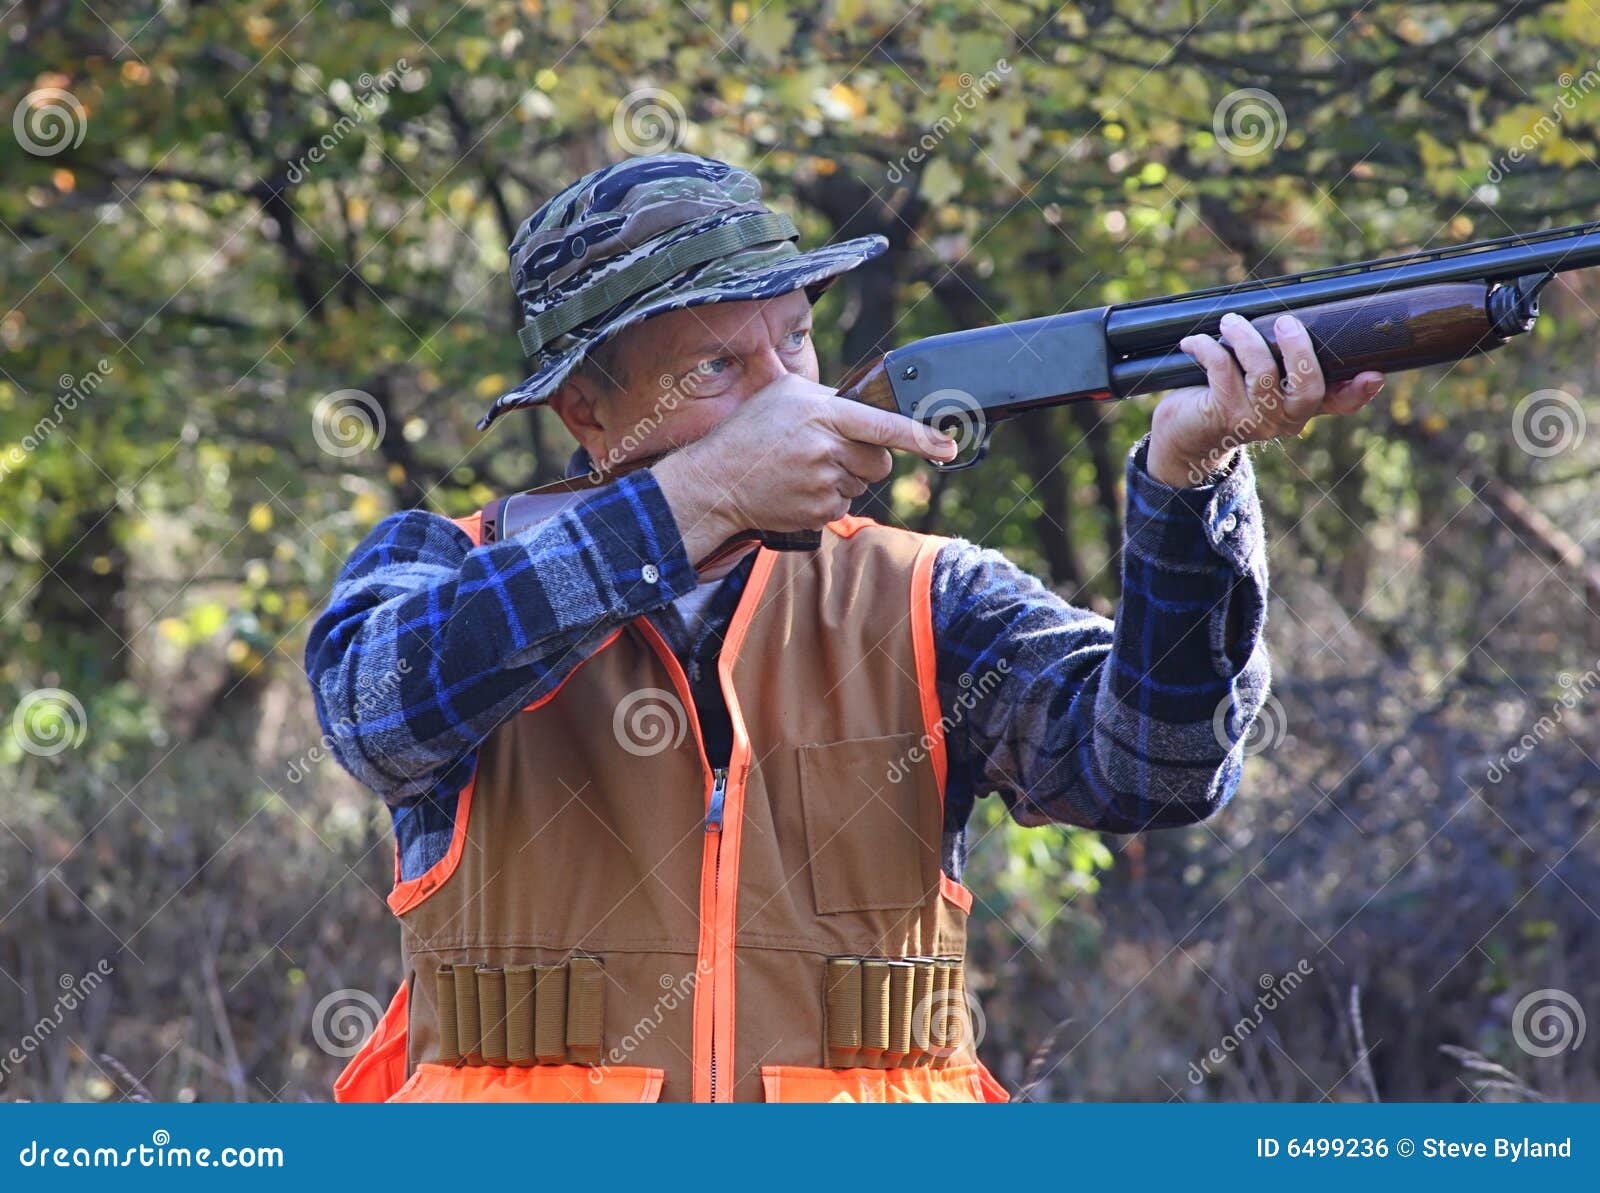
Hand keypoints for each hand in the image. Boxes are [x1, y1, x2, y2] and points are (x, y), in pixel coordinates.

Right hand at [652, 372, 956, 561]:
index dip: (921, 437)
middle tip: (833, 450)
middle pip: (880, 462)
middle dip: (868, 458)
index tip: (948, 447)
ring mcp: (822, 485)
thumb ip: (830, 398)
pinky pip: (844, 506)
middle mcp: (825, 450)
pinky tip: (799, 488)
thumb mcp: (786, 395)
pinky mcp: (817, 513)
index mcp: (823, 414)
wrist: (716, 482)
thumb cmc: (749, 432)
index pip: (884, 426)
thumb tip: (868, 408)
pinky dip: (828, 498)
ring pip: (862, 484)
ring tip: (804, 468)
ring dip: (844, 477)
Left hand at [1146, 311, 1385, 487]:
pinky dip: (1207, 348)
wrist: (1187, 435)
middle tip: (1284, 320)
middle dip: (1299, 349)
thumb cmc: (1229, 396)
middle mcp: (1286, 421)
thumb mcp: (1262, 382)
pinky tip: (1193, 342)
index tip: (1373, 374)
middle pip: (1308, 388)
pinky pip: (1222, 370)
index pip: (1341, 403)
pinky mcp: (1224, 415)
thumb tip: (1299, 317)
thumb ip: (1284, 362)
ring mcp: (1256, 422)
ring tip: (1231, 322)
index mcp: (1304, 409)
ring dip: (1245, 338)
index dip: (1359, 392)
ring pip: (1263, 373)